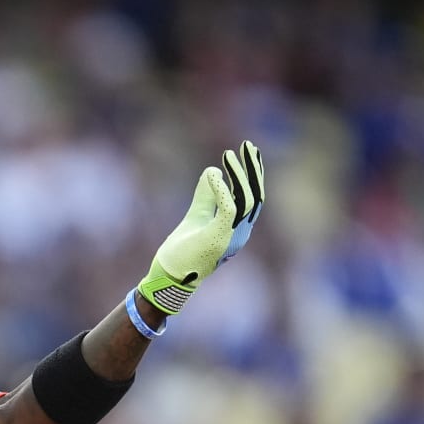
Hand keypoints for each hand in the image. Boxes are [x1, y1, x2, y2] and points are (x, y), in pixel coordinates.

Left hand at [138, 141, 265, 314]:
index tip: (250, 152)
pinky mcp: (218, 239)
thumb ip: (206, 196)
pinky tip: (216, 173)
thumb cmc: (181, 251)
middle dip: (254, 170)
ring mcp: (231, 237)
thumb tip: (212, 171)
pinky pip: (228, 210)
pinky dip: (223, 190)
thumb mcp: (196, 216)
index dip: (254, 175)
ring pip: (246, 200)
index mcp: (238, 229)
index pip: (253, 198)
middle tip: (249, 145)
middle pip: (256, 196)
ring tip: (230, 154)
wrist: (167, 278)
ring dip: (239, 175)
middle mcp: (240, 233)